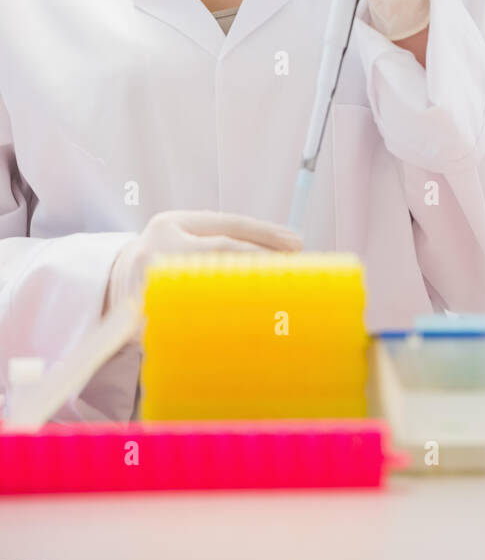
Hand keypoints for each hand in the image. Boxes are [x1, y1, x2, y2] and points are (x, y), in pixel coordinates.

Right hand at [104, 210, 302, 316]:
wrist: (112, 285)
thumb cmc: (166, 252)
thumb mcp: (189, 229)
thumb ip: (233, 231)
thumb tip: (293, 245)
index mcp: (168, 226)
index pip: (227, 229)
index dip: (265, 236)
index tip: (298, 243)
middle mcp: (156, 256)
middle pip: (221, 259)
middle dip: (262, 264)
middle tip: (295, 272)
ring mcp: (148, 293)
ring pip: (210, 297)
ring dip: (249, 299)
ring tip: (281, 301)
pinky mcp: (146, 328)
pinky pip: (194, 331)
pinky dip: (226, 331)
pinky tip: (252, 333)